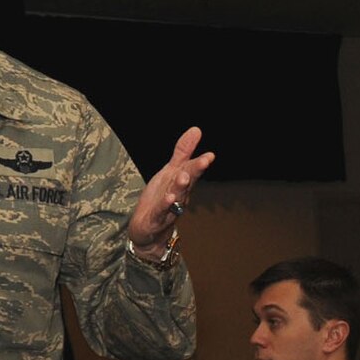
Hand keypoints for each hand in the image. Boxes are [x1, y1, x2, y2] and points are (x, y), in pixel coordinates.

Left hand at [128, 127, 215, 252]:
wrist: (149, 230)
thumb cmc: (161, 198)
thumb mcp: (170, 171)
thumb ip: (183, 152)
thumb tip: (197, 129)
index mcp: (182, 182)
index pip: (192, 170)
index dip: (199, 163)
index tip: (210, 155)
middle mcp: (179, 195)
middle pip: (188, 182)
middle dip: (195, 171)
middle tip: (204, 161)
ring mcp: (169, 208)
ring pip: (176, 196)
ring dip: (180, 187)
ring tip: (183, 177)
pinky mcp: (156, 219)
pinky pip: (161, 212)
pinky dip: (165, 205)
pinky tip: (168, 198)